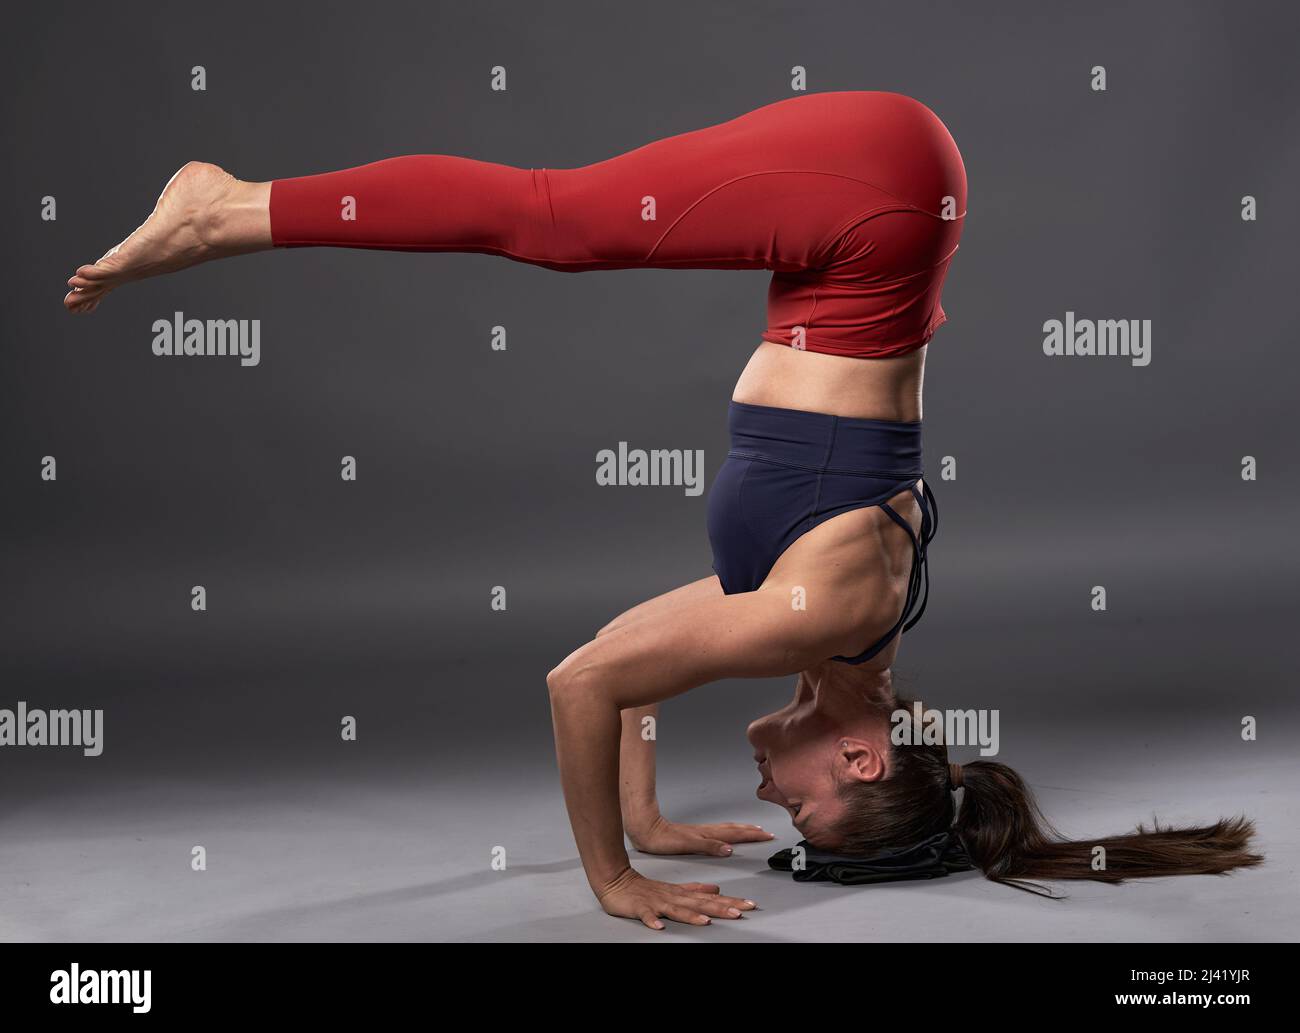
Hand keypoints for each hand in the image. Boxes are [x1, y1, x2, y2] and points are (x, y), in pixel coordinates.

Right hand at [597, 868, 756, 928]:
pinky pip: (647, 916)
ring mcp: (657, 903)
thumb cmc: (645, 888)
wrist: (617, 881)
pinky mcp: (641, 909)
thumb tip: (716, 887)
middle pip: (700, 904)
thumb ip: (695, 888)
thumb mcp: (674, 888)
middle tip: (739, 912)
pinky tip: (659, 927)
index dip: (730, 901)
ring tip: (707, 922)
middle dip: (720, 908)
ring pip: (677, 910)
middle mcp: (673, 898)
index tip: (749, 905)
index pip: (710, 898)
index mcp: (682, 894)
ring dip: (692, 916)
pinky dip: (653, 921)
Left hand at [626, 813, 774, 856]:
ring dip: (741, 830)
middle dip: (751, 831)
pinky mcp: (693, 834)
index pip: (735, 834)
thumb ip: (709, 846)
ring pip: (726, 829)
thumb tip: (730, 849)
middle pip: (734, 829)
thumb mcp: (687, 845)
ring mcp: (700, 831)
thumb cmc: (662, 839)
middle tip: (766, 832)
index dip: (751, 835)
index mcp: (706, 835)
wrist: (645, 829)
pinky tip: (726, 836)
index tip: (766, 835)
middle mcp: (705, 832)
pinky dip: (728, 832)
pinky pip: (718, 831)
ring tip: (752, 830)